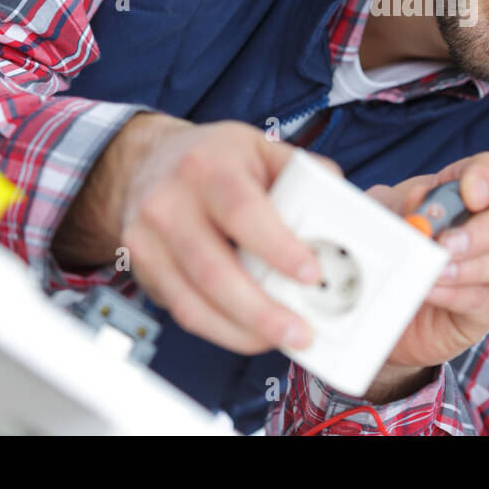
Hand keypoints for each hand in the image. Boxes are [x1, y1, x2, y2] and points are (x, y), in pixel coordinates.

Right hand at [108, 116, 342, 354]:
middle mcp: (169, 202)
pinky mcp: (142, 271)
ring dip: (242, 330)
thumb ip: (304, 174)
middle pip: (214, 268)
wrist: (143, 163)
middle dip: (261, 309)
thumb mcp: (259, 148)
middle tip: (301, 331)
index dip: (277, 247)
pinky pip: (182, 311)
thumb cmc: (213, 159)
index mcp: (207, 166)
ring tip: (282, 340)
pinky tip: (251, 334)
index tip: (311, 275)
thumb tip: (346, 207)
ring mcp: (148, 240)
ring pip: (194, 300)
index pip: (243, 211)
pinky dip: (221, 330)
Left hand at [360, 152, 488, 396]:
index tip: (469, 193)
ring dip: (474, 266)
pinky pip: (487, 299)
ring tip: (437, 271)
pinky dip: (457, 294)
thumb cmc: (395, 248)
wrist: (388, 300)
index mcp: (471, 195)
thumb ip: (396, 203)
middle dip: (485, 230)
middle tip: (447, 243)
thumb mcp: (384, 216)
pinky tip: (431, 291)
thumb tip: (416, 202)